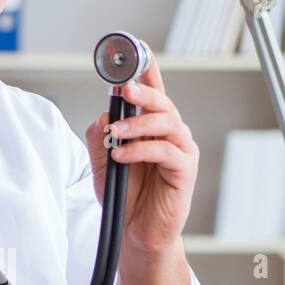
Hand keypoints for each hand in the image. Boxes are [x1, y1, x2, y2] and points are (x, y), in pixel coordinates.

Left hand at [83, 47, 198, 255]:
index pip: (152, 91)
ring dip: (137, 126)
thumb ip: (100, 137)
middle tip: (124, 91)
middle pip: (162, 102)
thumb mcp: (102, 163)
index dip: (147, 70)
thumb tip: (104, 115)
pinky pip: (166, 151)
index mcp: (152, 127)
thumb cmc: (124, 196)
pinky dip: (142, 150)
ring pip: (166, 123)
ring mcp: (180, 150)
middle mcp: (170, 133)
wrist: (137, 233)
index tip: (137, 51)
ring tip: (115, 136)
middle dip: (143, 93)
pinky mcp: (184, 170)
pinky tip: (122, 157)